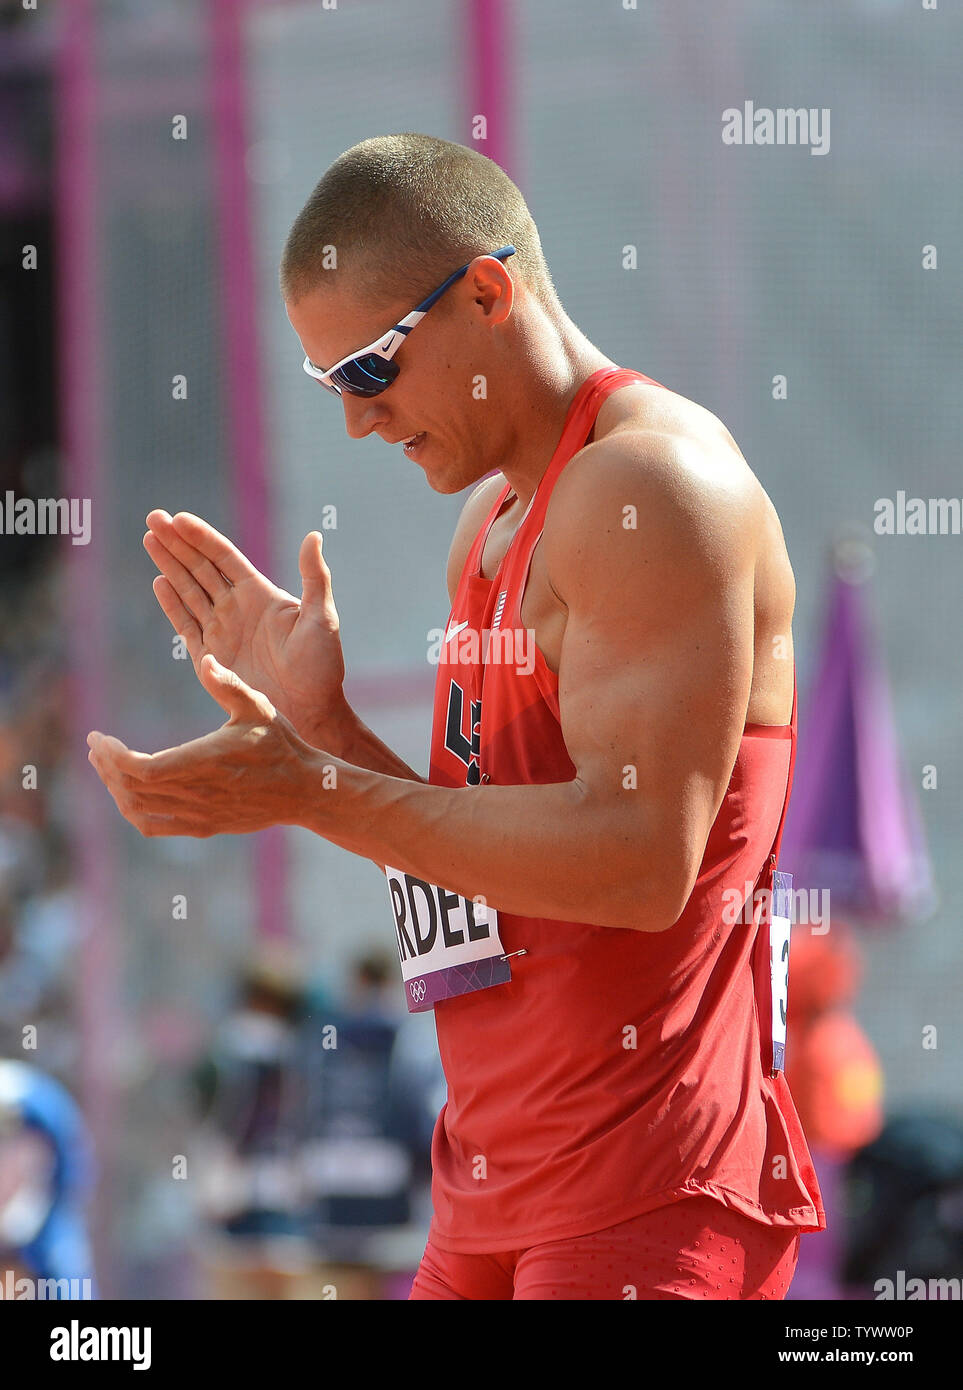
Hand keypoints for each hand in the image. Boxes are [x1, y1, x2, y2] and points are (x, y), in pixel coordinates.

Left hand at [87, 654, 320, 836]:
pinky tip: (129, 794)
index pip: (142, 768)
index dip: (113, 757)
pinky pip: (155, 827)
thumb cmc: (281, 743)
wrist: (304, 790)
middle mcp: (198, 793)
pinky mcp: (204, 825)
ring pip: (139, 810)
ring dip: (116, 789)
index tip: (98, 738)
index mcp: (205, 762)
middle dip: (107, 767)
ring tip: (108, 767)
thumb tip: (204, 659)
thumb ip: (229, 684)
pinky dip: (133, 812)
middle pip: (132, 789)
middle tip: (97, 747)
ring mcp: (200, 813)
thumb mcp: (259, 706)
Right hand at [143, 510, 345, 741]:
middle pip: (200, 567)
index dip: (201, 537)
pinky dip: (172, 604)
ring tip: (149, 539)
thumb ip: (314, 577)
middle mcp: (237, 608)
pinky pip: (186, 625)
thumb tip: (314, 534)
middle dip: (177, 543)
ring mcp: (222, 631)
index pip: (224, 557)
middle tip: (153, 517)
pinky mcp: (210, 658)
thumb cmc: (322, 665)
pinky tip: (159, 582)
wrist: (310, 710)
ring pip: (189, 590)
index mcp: (260, 594)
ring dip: (169, 565)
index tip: (178, 518)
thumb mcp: (322, 616)